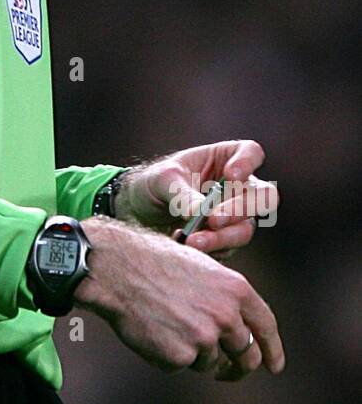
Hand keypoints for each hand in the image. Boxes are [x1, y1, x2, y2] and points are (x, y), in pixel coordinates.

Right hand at [76, 218, 285, 380]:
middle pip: (247, 355)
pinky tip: (153, 331)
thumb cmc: (153, 262)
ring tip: (168, 326)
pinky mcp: (180, 356)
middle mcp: (226, 315)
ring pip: (211, 361)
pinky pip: (182, 365)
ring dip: (195, 354)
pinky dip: (169, 355)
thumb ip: (224, 298)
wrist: (116, 268)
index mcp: (236, 289)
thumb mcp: (202, 268)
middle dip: (239, 366)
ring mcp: (204, 338)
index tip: (275, 366)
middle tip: (228, 371)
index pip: (266, 326)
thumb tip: (236, 330)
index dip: (273, 349)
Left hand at [115, 139, 278, 259]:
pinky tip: (186, 246)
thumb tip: (199, 214)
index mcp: (225, 158)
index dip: (247, 163)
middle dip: (240, 210)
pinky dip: (209, 250)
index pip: (251, 153)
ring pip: (245, 229)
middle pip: (263, 197)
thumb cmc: (155, 183)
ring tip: (193, 241)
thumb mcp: (163, 180)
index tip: (231, 176)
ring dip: (222, 237)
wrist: (140, 211)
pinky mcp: (225, 240)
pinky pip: (228, 249)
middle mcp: (238, 187)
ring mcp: (235, 216)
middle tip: (214, 219)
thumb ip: (182, 194)